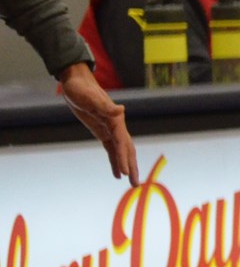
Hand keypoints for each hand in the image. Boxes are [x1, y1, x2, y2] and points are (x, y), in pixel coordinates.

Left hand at [56, 62, 138, 184]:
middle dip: (132, 167)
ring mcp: (110, 129)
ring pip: (122, 151)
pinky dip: (115, 161)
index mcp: (115, 120)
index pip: (122, 142)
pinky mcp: (102, 131)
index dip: (124, 158)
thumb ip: (105, 106)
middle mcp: (116, 126)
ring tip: (132, 183)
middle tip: (136, 184)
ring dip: (127, 166)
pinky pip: (111, 149)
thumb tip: (120, 110)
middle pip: (128, 150)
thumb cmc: (81, 88)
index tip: (126, 173)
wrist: (76, 82)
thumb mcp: (89, 97)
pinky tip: (117, 173)